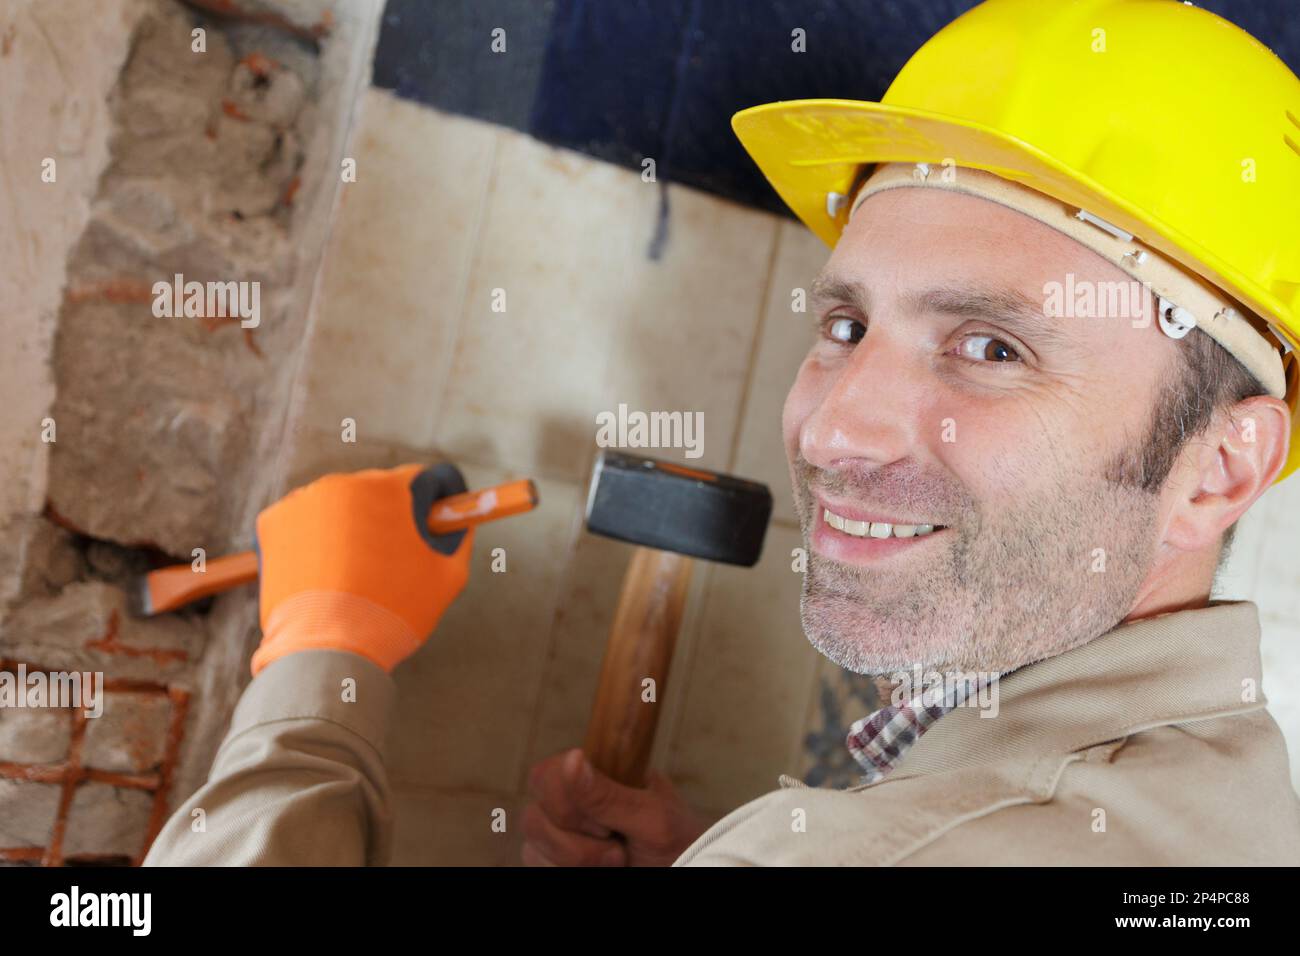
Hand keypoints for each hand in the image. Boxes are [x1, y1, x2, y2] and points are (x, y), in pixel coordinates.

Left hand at [251, 462, 474, 674]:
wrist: (327, 649)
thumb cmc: (394, 612)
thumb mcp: (448, 576)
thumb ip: (459, 539)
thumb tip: (460, 525)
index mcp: (389, 488)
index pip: (425, 479)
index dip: (438, 499)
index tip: (439, 519)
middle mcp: (343, 483)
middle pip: (378, 491)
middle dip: (391, 516)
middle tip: (396, 557)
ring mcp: (303, 501)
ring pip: (339, 506)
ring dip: (351, 526)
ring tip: (356, 572)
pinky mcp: (272, 522)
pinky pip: (304, 522)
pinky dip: (314, 540)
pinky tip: (325, 571)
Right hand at [521, 748, 713, 866]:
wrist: (687, 871)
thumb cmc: (677, 842)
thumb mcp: (651, 818)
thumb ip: (608, 795)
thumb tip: (572, 757)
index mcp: (594, 773)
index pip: (546, 774)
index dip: (566, 802)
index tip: (606, 824)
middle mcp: (571, 800)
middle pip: (534, 815)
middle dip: (576, 841)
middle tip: (618, 847)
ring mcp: (560, 832)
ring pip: (533, 845)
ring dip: (575, 861)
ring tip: (616, 862)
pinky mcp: (555, 860)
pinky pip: (534, 864)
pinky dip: (565, 871)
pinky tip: (600, 871)